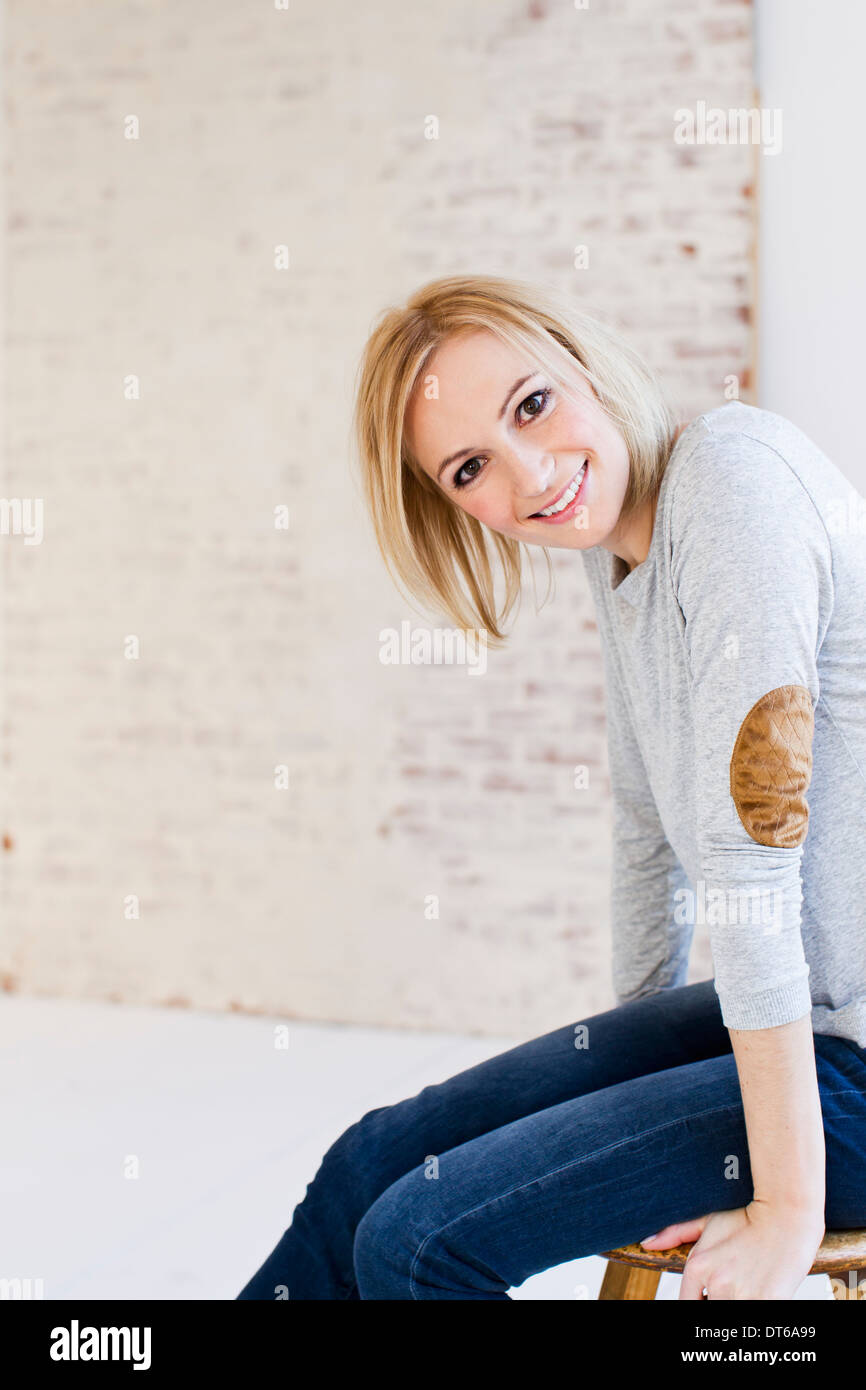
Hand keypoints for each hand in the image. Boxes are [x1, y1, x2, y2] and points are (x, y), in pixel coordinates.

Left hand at [640, 1201, 824, 1299]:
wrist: (786, 1217)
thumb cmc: (746, 1218)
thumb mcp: (708, 1221)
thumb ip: (675, 1233)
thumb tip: (646, 1242)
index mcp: (698, 1265)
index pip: (685, 1303)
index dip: (697, 1301)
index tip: (709, 1296)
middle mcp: (716, 1283)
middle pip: (708, 1310)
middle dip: (718, 1301)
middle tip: (732, 1286)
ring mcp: (741, 1295)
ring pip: (728, 1313)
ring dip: (735, 1303)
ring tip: (745, 1288)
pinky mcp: (765, 1303)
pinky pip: (751, 1318)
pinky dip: (752, 1305)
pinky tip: (757, 1292)